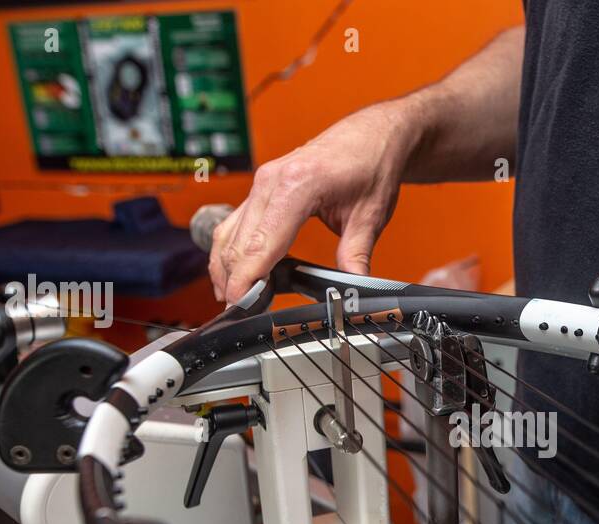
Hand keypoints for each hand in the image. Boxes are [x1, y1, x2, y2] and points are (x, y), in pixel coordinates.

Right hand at [209, 99, 421, 301]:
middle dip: (232, 280)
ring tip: (231, 299)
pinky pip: (236, 222)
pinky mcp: (263, 187)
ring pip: (230, 233)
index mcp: (297, 185)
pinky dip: (231, 250)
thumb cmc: (371, 164)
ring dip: (225, 267)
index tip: (239, 304)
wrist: (373, 135)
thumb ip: (357, 256)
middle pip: (239, 242)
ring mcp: (263, 182)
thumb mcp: (370, 216)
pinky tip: (235, 272)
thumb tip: (353, 289)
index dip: (246, 278)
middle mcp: (271, 180)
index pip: (262, 243)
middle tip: (237, 313)